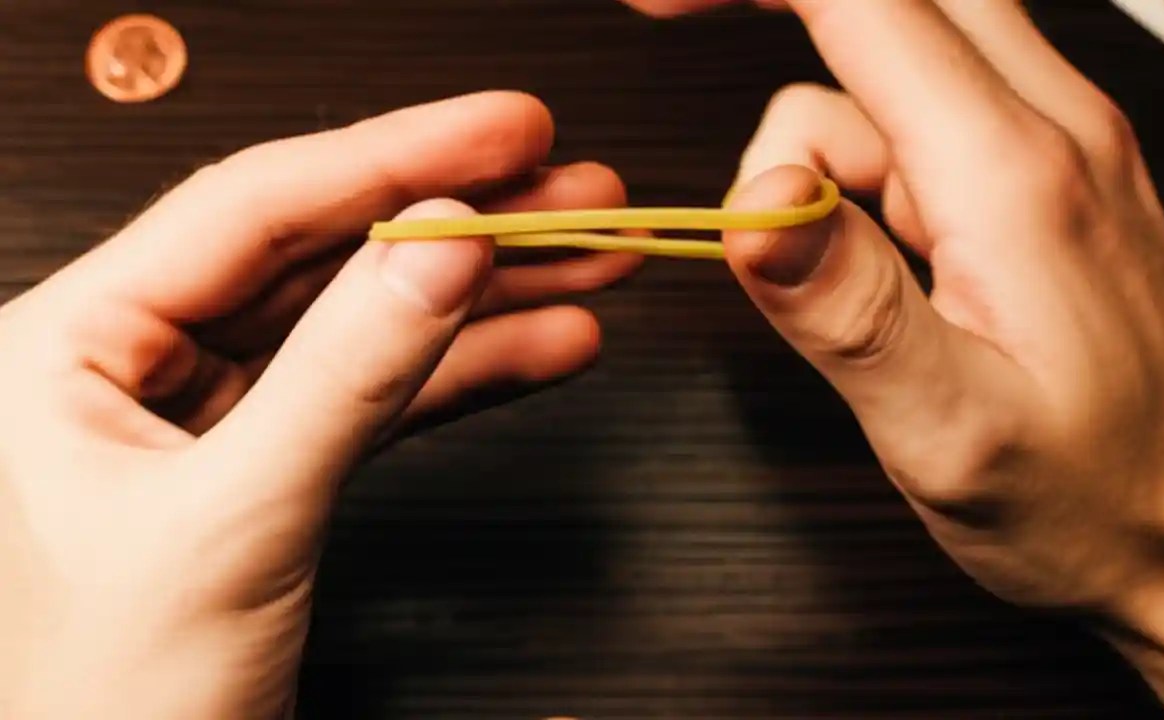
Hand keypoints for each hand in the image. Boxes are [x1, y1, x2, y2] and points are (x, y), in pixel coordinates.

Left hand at [0, 91, 639, 719]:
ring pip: (368, 323)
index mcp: (72, 345)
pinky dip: (469, 374)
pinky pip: (382, 396)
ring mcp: (211, 415)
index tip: (502, 132)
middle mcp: (138, 364)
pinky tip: (544, 348)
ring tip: (589, 262)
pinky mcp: (272, 467)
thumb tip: (443, 250)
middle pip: (329, 256)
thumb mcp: (236, 521)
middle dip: (464, 221)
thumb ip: (346, 376)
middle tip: (568, 188)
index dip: (397, 158)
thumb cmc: (113, 705)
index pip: (256, 209)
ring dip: (487, 295)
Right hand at [624, 1, 1163, 713]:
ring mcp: (1058, 155)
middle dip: (776, 8)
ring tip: (822, 279)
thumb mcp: (952, 432)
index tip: (654, 2)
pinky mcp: (1051, 188)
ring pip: (899, 67)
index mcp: (1014, 174)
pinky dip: (868, 168)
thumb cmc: (1107, 500)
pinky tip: (880, 269)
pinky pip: (931, 127)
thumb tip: (758, 205)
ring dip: (823, 138)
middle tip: (673, 27)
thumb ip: (846, 309)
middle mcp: (1051, 134)